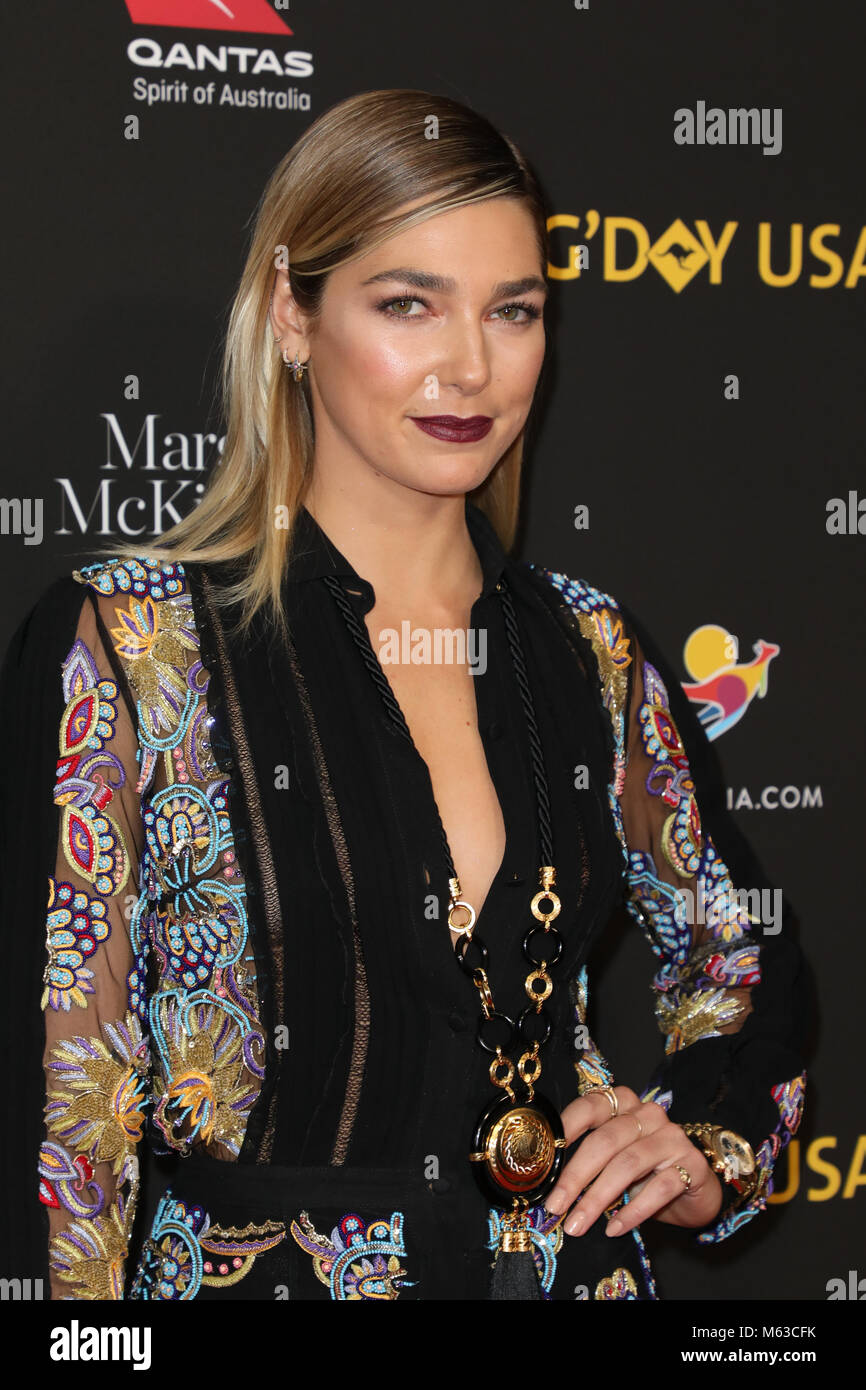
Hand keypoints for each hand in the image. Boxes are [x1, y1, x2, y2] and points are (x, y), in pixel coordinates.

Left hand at [544, 1086, 723, 1236]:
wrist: (694, 1189)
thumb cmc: (645, 1172)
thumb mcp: (615, 1159)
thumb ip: (589, 1159)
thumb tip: (547, 1184)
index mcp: (624, 1104)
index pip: (590, 1106)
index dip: (566, 1128)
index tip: (545, 1157)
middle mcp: (648, 1114)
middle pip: (605, 1141)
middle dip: (575, 1177)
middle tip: (555, 1207)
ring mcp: (671, 1137)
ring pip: (627, 1165)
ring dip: (597, 1199)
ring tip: (577, 1224)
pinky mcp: (691, 1164)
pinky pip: (658, 1188)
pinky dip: (632, 1211)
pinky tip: (614, 1228)